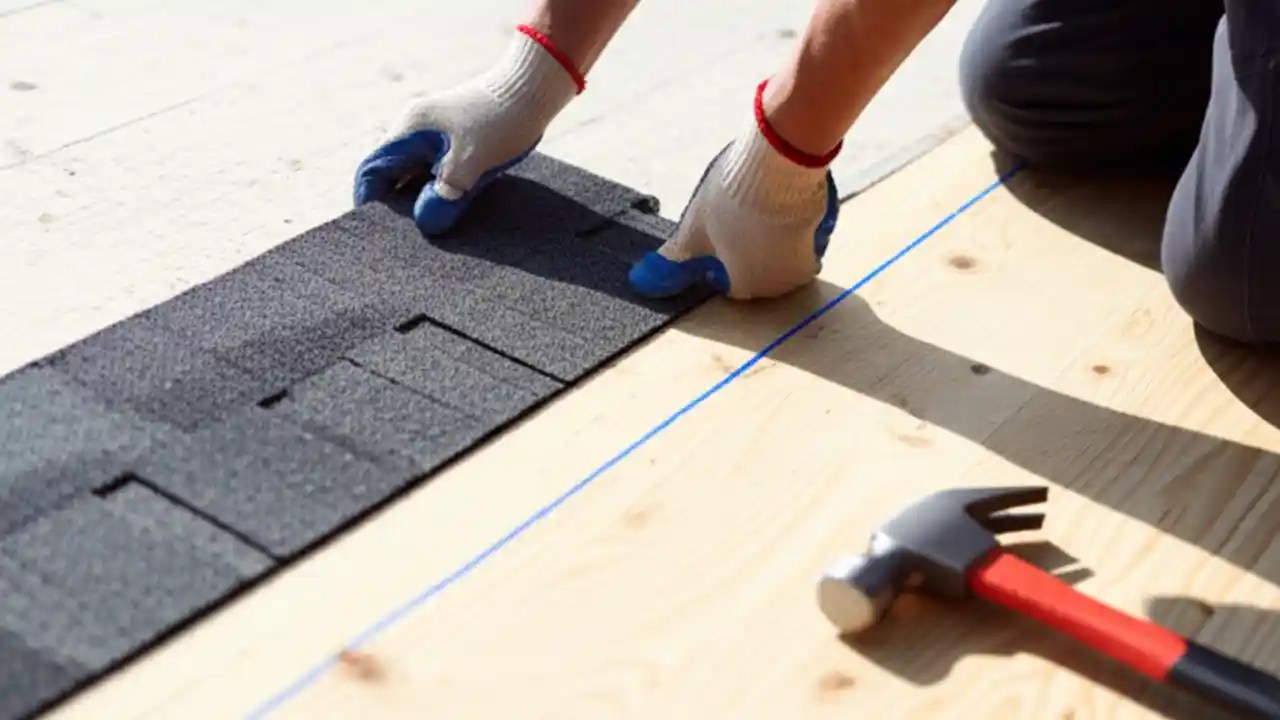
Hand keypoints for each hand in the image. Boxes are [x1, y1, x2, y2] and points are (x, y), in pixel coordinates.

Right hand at [352, 27, 580, 234]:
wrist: (532, 89)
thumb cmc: (501, 120)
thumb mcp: (473, 162)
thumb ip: (446, 193)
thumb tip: (425, 224)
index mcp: (410, 131)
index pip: (372, 170)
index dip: (369, 201)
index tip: (377, 230)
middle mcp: (415, 131)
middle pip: (391, 175)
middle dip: (395, 205)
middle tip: (406, 237)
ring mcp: (435, 135)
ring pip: (415, 174)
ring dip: (419, 199)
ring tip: (429, 227)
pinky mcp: (454, 140)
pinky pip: (436, 170)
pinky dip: (438, 190)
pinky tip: (451, 208)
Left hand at [628, 97, 839, 299]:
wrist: (781, 162)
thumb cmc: (730, 203)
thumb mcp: (691, 232)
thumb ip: (670, 263)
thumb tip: (640, 285)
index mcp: (747, 287)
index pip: (725, 277)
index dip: (715, 250)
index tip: (713, 226)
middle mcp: (782, 283)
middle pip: (757, 264)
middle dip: (745, 242)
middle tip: (735, 210)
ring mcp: (809, 255)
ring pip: (782, 245)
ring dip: (771, 228)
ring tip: (757, 198)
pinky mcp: (825, 226)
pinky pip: (804, 226)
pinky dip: (792, 213)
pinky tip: (780, 191)